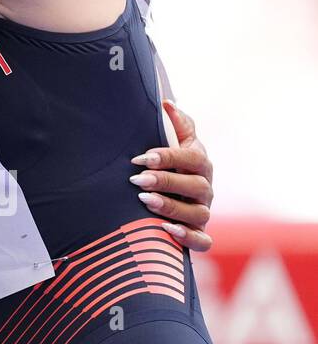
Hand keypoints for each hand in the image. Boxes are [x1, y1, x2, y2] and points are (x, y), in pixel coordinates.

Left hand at [130, 100, 213, 251]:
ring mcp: (203, 212)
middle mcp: (205, 188)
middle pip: (196, 186)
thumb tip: (166, 102)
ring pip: (197, 213)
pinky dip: (187, 236)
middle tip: (138, 179)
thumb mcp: (174, 142)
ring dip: (171, 207)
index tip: (142, 158)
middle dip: (166, 181)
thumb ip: (175, 124)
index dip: (169, 157)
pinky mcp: (199, 234)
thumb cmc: (168, 163)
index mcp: (200, 163)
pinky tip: (166, 229)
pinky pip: (202, 241)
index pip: (192, 157)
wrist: (170, 194)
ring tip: (145, 200)